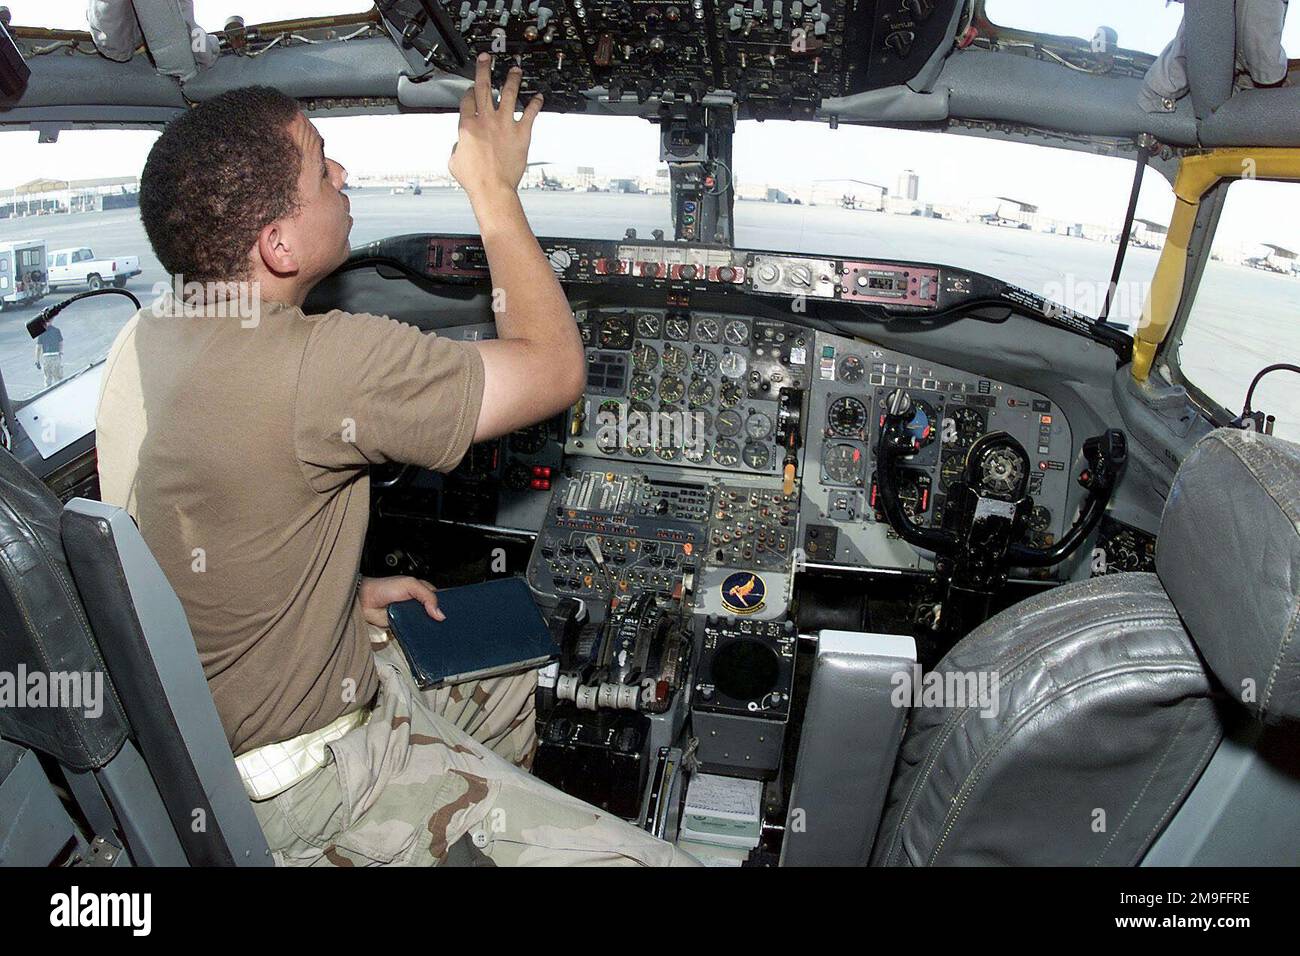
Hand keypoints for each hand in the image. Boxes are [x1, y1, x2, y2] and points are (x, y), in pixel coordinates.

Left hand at [358, 575, 444, 627]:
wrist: (366, 601)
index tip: (452, 611)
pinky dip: (419, 633)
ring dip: (429, 626)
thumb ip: (427, 596)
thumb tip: (440, 613)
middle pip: (433, 612)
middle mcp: (417, 603)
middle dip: (438, 618)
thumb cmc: (384, 587)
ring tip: (437, 631)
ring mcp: (411, 615)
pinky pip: (415, 631)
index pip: (438, 598)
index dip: (445, 604)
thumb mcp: (410, 585)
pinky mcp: (404, 625)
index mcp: (421, 590)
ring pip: (425, 623)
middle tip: (445, 623)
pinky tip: (424, 635)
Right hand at [448, 53, 542, 199]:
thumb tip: (460, 145)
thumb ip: (457, 147)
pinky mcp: (521, 133)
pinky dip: (535, 104)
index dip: (468, 91)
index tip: (471, 87)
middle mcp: (486, 120)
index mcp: (467, 126)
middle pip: (483, 86)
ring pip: (508, 94)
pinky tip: (539, 97)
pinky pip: (530, 114)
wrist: (492, 188)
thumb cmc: (474, 179)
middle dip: (484, 69)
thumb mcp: (454, 161)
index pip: (467, 100)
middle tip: (487, 59)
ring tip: (515, 70)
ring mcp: (504, 124)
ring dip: (512, 79)